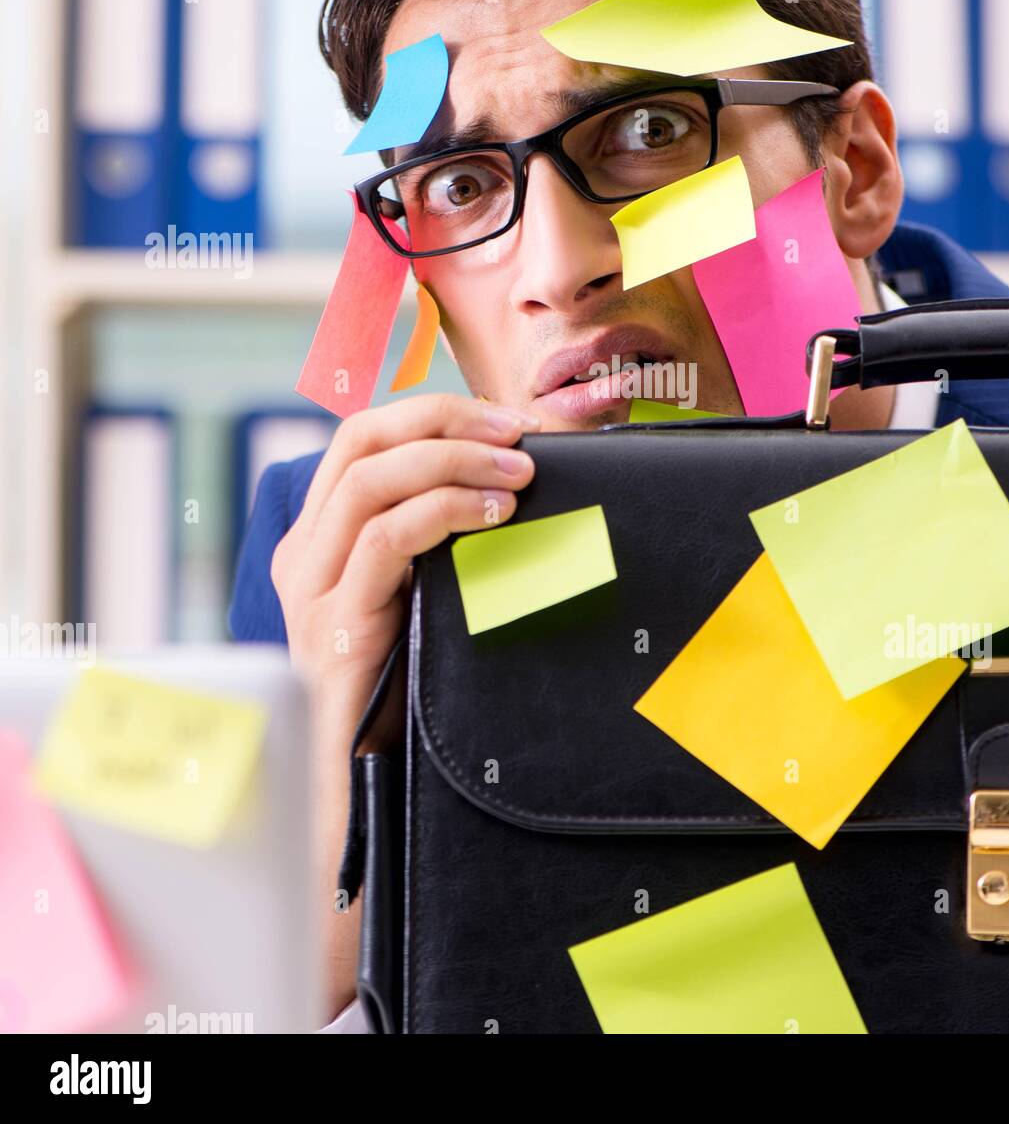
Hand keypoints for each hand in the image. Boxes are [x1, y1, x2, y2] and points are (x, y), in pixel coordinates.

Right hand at [271, 393, 537, 709]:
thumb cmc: (409, 685)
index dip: (436, 413)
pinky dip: (445, 512)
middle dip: (447, 422)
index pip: (364, 437)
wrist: (371, 780)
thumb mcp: (421, 593)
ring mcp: (311, 588)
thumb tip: (511, 480)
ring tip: (518, 473)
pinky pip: (385, 540)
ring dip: (455, 461)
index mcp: (319, 536)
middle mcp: (303, 553)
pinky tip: (493, 515)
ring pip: (371, 481)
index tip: (507, 419)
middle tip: (519, 434)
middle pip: (361, 440)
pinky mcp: (334, 626)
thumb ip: (437, 540)